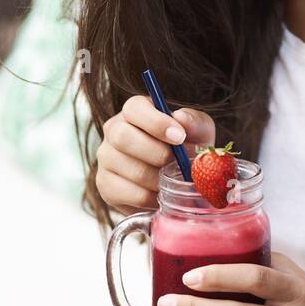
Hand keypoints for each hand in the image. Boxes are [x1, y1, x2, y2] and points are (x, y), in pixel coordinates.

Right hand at [95, 97, 215, 215]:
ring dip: (159, 179)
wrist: (177, 178)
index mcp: (134, 111)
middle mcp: (113, 130)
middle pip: (123, 137)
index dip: (157, 123)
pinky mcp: (106, 186)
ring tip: (173, 180)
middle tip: (177, 163)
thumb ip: (193, 122)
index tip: (179, 137)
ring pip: (130, 169)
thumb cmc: (187, 147)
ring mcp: (106, 159)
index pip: (134, 108)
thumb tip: (181, 118)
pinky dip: (153, 197)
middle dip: (157, 153)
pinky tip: (161, 193)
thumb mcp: (198, 132)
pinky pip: (131, 193)